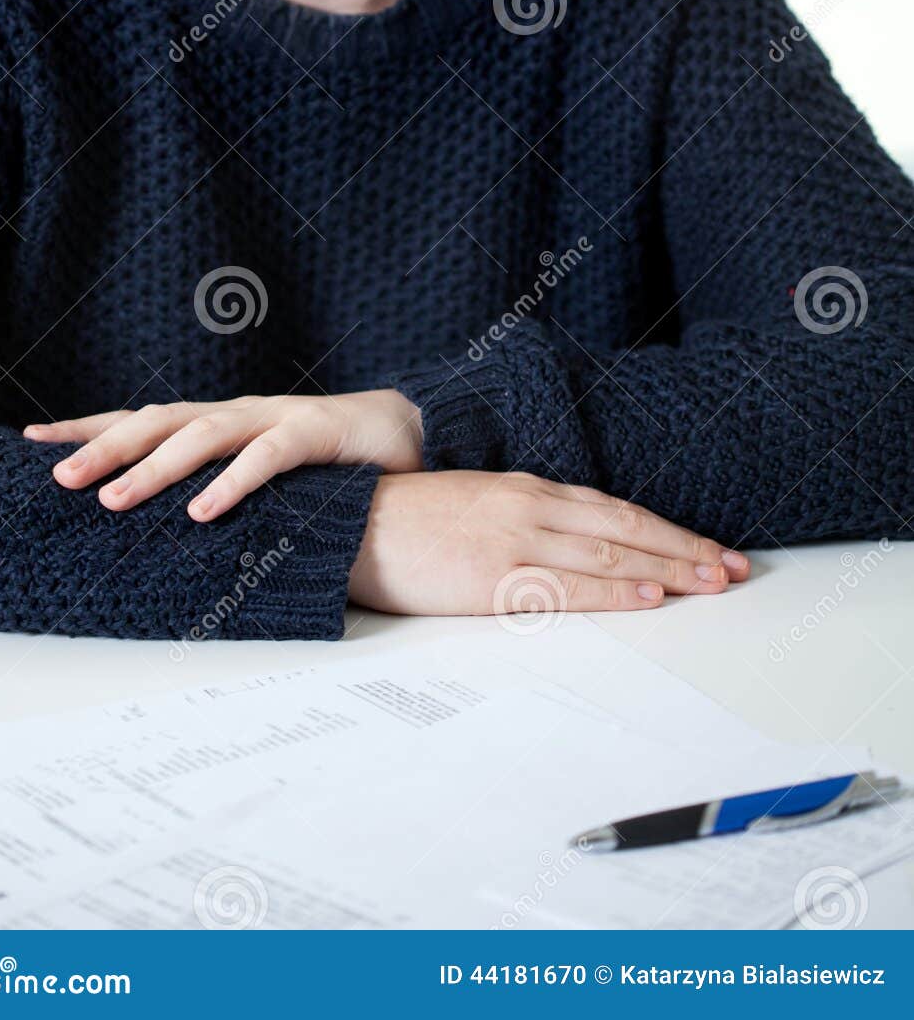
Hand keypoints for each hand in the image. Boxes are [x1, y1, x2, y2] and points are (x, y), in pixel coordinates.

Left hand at [25, 390, 422, 519]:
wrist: (408, 430)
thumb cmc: (325, 460)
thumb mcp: (260, 472)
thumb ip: (218, 488)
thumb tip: (158, 532)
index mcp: (217, 421)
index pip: (140, 419)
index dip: (88, 428)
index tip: (30, 442)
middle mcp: (236, 413)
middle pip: (157, 420)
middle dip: (105, 447)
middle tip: (59, 479)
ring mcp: (273, 417)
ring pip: (202, 433)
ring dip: (155, 467)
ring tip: (113, 501)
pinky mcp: (313, 432)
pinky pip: (266, 456)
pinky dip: (231, 482)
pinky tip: (202, 511)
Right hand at [347, 471, 750, 614]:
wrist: (350, 523)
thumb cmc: (408, 519)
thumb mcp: (478, 502)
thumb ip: (527, 516)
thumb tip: (575, 541)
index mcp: (527, 488)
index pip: (616, 510)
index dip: (668, 530)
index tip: (710, 548)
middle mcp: (531, 507)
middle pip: (627, 528)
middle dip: (687, 548)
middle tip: (736, 568)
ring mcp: (514, 541)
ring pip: (609, 556)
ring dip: (669, 569)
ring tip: (714, 582)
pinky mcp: (493, 577)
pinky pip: (567, 587)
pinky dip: (615, 592)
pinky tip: (649, 597)